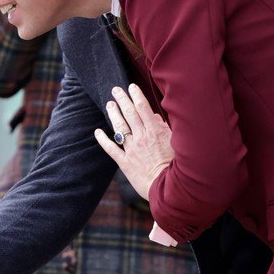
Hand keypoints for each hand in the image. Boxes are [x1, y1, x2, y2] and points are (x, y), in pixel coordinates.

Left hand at [94, 83, 172, 199]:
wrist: (168, 187)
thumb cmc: (176, 165)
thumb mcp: (176, 143)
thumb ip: (164, 128)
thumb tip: (155, 117)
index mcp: (155, 132)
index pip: (143, 108)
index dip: (136, 95)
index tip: (131, 87)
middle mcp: (141, 138)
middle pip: (129, 114)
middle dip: (122, 99)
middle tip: (115, 89)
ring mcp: (131, 150)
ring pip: (119, 127)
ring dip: (113, 114)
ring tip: (109, 104)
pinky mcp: (125, 163)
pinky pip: (111, 149)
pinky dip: (103, 140)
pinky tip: (97, 132)